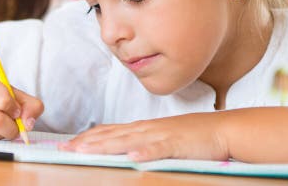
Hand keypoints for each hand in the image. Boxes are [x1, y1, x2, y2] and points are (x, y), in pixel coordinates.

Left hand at [60, 112, 228, 161]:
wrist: (222, 129)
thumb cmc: (193, 137)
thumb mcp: (162, 139)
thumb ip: (142, 143)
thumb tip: (123, 152)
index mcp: (142, 129)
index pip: (109, 132)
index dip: (88, 138)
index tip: (68, 144)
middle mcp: (147, 129)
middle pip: (111, 135)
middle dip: (87, 142)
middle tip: (65, 148)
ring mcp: (161, 135)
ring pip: (128, 140)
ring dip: (105, 146)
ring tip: (85, 151)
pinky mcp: (177, 144)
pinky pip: (159, 149)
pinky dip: (145, 153)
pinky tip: (132, 158)